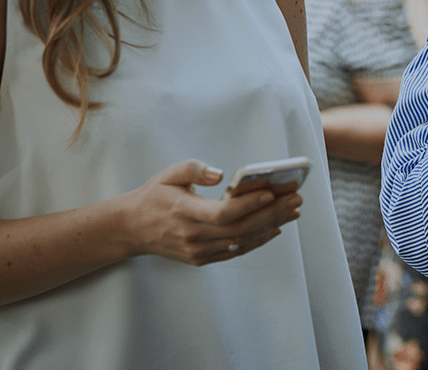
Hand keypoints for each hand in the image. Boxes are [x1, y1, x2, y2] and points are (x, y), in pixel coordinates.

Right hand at [120, 160, 303, 265]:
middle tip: (296, 199)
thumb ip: (194, 169)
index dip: (248, 205)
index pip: (222, 213)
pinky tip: (275, 228)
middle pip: (239, 228)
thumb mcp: (168, 175)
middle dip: (271, 214)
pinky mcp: (201, 258)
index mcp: (183, 212)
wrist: (131, 229)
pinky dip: (257, 240)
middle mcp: (192, 236)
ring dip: (270, 226)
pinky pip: (234, 251)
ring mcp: (197, 250)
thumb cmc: (153, 197)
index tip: (272, 194)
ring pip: (241, 241)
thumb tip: (220, 174)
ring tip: (293, 211)